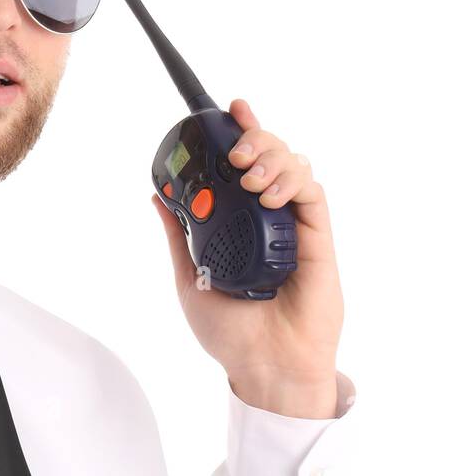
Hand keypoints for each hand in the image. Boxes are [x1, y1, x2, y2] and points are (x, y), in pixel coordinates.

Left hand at [153, 98, 343, 417]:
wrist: (263, 365)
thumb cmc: (230, 331)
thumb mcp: (189, 275)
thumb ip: (179, 235)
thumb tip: (157, 197)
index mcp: (240, 224)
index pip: (243, 167)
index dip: (240, 133)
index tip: (230, 110)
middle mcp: (269, 219)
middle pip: (271, 157)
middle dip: (255, 139)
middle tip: (234, 153)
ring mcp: (295, 227)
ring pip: (294, 167)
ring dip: (272, 157)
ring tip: (249, 175)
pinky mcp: (318, 239)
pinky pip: (312, 194)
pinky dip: (292, 182)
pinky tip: (270, 194)